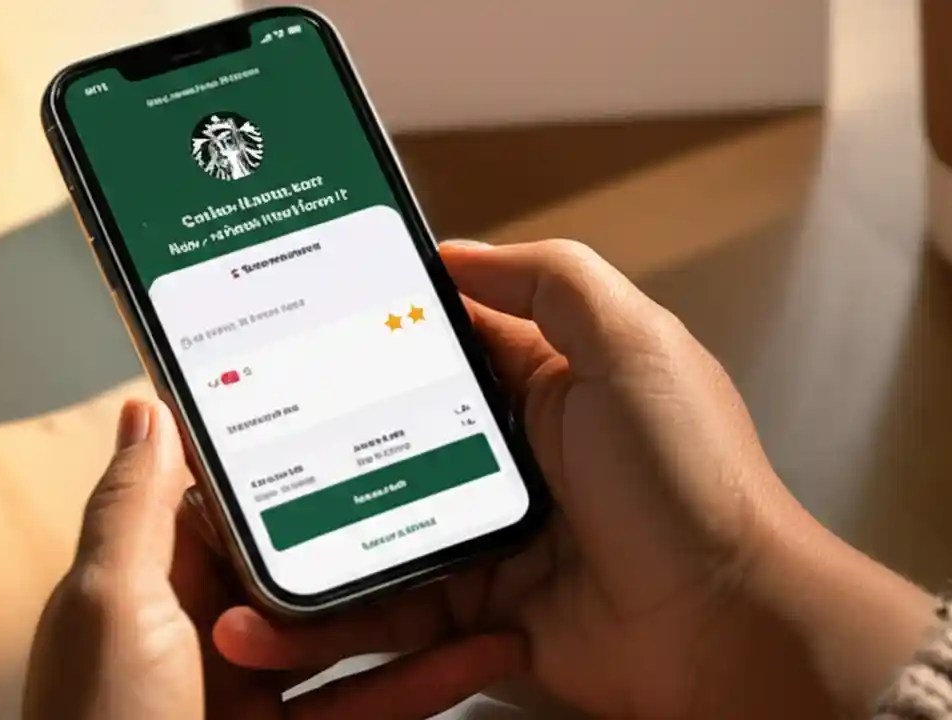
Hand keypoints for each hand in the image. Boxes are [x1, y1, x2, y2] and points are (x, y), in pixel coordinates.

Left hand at [24, 400, 523, 719]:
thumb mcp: (111, 603)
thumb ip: (136, 506)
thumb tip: (147, 410)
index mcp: (151, 586)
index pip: (232, 505)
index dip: (293, 467)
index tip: (359, 430)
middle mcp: (203, 633)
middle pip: (307, 571)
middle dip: (375, 544)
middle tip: (447, 499)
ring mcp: (250, 694)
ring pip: (352, 639)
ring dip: (422, 615)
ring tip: (488, 578)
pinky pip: (369, 702)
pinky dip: (426, 681)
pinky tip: (477, 655)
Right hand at [212, 240, 934, 717]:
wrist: (723, 626)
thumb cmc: (689, 481)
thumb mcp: (633, 342)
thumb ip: (550, 278)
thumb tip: (454, 253)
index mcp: (549, 382)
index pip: (438, 340)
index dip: (369, 327)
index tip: (291, 323)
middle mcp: (516, 455)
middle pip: (391, 435)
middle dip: (314, 437)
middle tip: (230, 441)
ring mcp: (495, 535)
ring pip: (376, 524)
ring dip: (305, 534)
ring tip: (228, 538)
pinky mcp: (479, 610)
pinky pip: (393, 606)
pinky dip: (336, 611)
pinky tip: (277, 612)